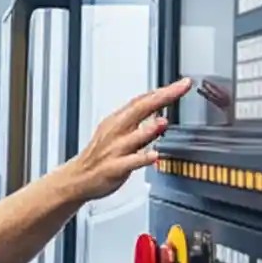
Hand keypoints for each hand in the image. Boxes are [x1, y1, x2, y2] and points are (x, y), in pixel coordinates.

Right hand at [64, 78, 192, 200]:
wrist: (78, 178)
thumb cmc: (100, 156)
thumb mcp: (118, 135)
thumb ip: (141, 128)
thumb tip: (162, 120)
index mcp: (117, 121)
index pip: (142, 100)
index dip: (163, 91)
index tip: (183, 84)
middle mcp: (116, 132)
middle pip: (139, 109)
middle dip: (161, 97)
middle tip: (180, 88)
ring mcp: (115, 150)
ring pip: (133, 137)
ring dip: (149, 129)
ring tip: (163, 122)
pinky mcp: (113, 168)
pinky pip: (130, 163)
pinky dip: (141, 158)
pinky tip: (154, 155)